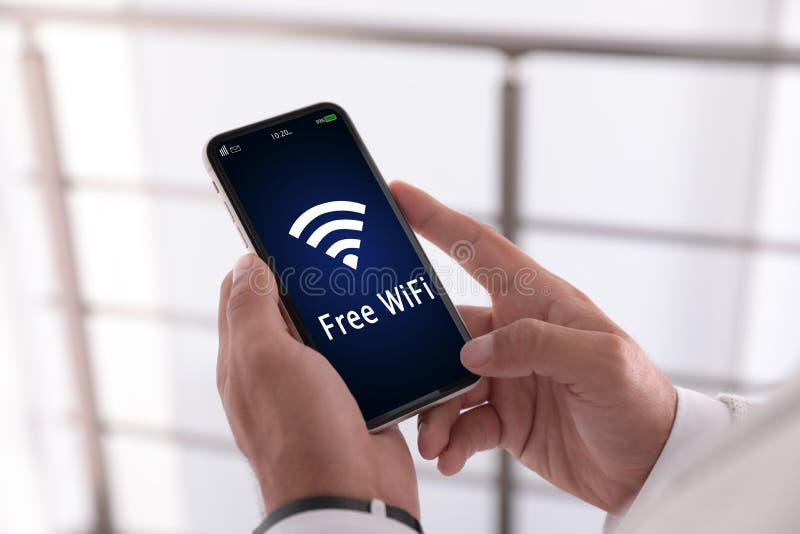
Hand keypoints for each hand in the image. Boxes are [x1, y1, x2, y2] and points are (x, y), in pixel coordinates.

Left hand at [217, 254, 418, 516]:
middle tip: (341, 258)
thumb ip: (252, 308)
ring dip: (350, 312)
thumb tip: (247, 262)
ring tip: (369, 289)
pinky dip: (377, 344)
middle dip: (314, 282)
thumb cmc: (303, 435)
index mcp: (245, 358)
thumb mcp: (266, 360)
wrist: (353, 498)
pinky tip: (392, 329)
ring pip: (333, 331)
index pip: (243, 292)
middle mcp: (277, 371)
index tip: (292, 233)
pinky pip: (365, 359)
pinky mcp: (356, 399)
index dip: (262, 259)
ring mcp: (317, 387)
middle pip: (291, 308)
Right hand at [391, 181, 676, 511]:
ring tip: (432, 441)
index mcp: (540, 302)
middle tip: (402, 379)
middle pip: (447, 329)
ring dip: (433, 411)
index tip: (400, 197)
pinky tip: (448, 457)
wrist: (652, 468)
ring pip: (447, 382)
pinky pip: (461, 422)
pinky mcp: (506, 416)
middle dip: (418, 355)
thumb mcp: (601, 363)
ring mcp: (508, 376)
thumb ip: (537, 345)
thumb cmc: (640, 402)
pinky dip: (450, 439)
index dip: (438, 220)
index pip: (480, 249)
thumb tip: (474, 351)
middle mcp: (517, 333)